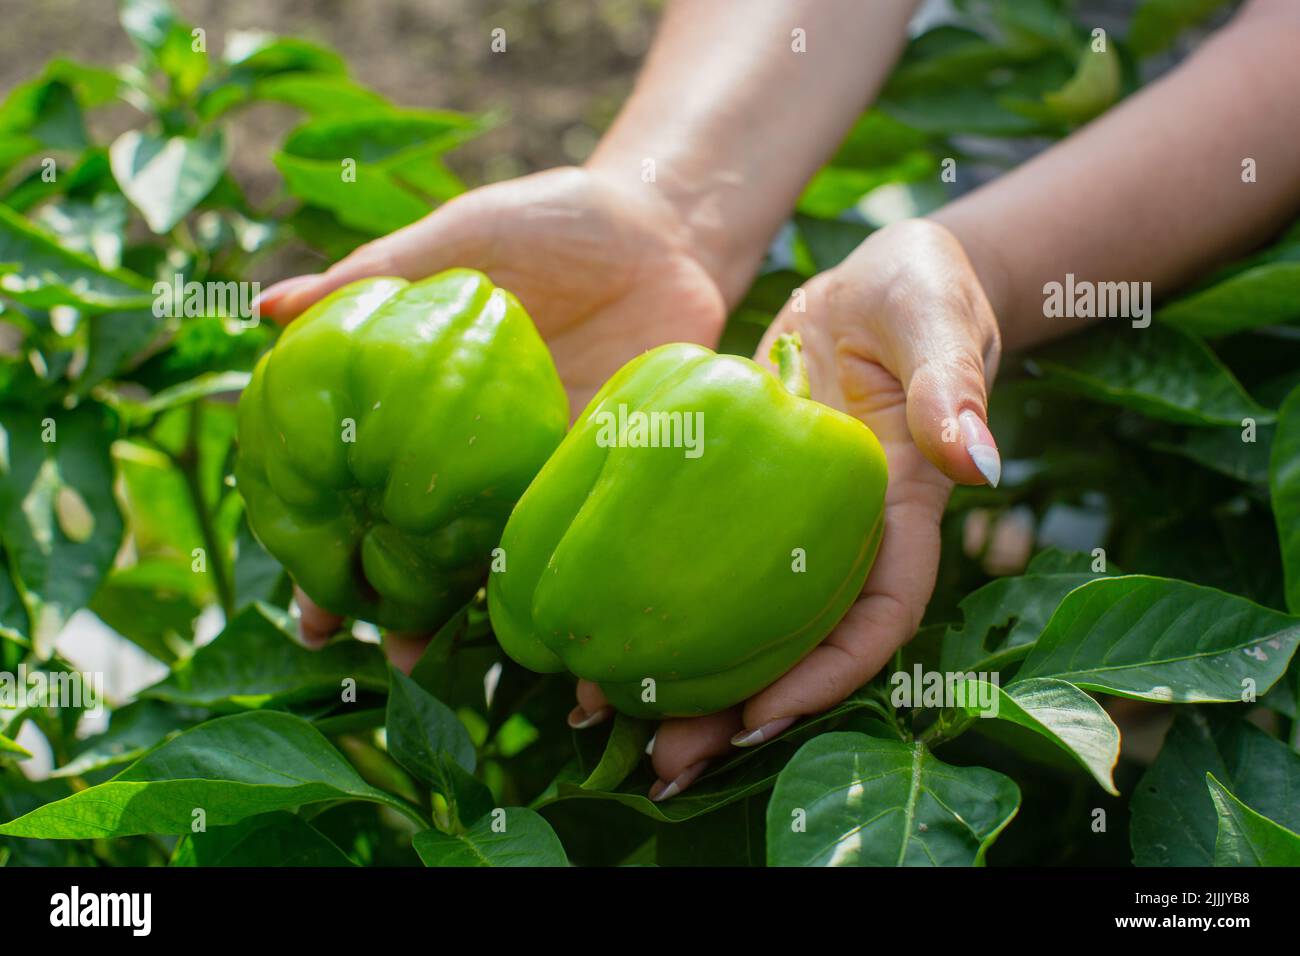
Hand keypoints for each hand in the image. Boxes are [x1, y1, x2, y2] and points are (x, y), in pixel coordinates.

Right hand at [255, 165, 731, 656]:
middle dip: (391, 600)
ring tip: (430, 659)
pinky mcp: (606, 467)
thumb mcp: (461, 239)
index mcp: (429, 403)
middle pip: (422, 542)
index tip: (304, 594)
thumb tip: (268, 307)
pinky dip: (552, 575)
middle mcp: (480, 451)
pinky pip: (573, 529)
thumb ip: (377, 275)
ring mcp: (543, 467)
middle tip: (364, 646)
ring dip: (467, 612)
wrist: (664, 231)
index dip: (326, 540)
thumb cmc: (550, 226)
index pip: (361, 485)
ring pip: (494, 555)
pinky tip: (535, 627)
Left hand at [575, 219, 1003, 799]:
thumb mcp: (938, 321)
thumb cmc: (921, 293)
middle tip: (668, 763)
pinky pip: (694, 554)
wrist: (870, 283)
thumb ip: (953, 385)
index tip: (764, 717)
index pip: (877, 618)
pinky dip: (649, 591)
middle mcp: (840, 535)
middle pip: (794, 644)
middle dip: (738, 709)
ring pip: (738, 616)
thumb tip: (975, 458)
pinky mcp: (736, 492)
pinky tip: (588, 619)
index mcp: (899, 511)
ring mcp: (785, 521)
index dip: (829, 677)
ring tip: (603, 714)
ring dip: (681, 673)